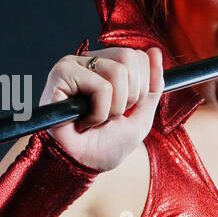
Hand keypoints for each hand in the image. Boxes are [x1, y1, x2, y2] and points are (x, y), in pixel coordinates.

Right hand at [40, 45, 164, 171]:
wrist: (83, 165)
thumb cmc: (105, 144)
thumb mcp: (140, 115)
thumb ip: (152, 86)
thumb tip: (156, 51)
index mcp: (107, 65)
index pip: (138, 56)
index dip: (142, 86)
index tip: (127, 108)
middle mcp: (90, 61)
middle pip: (130, 58)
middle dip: (130, 96)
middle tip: (111, 115)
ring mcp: (74, 65)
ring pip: (118, 71)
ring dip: (113, 107)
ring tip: (96, 119)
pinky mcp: (62, 74)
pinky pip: (101, 87)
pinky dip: (99, 113)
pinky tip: (83, 121)